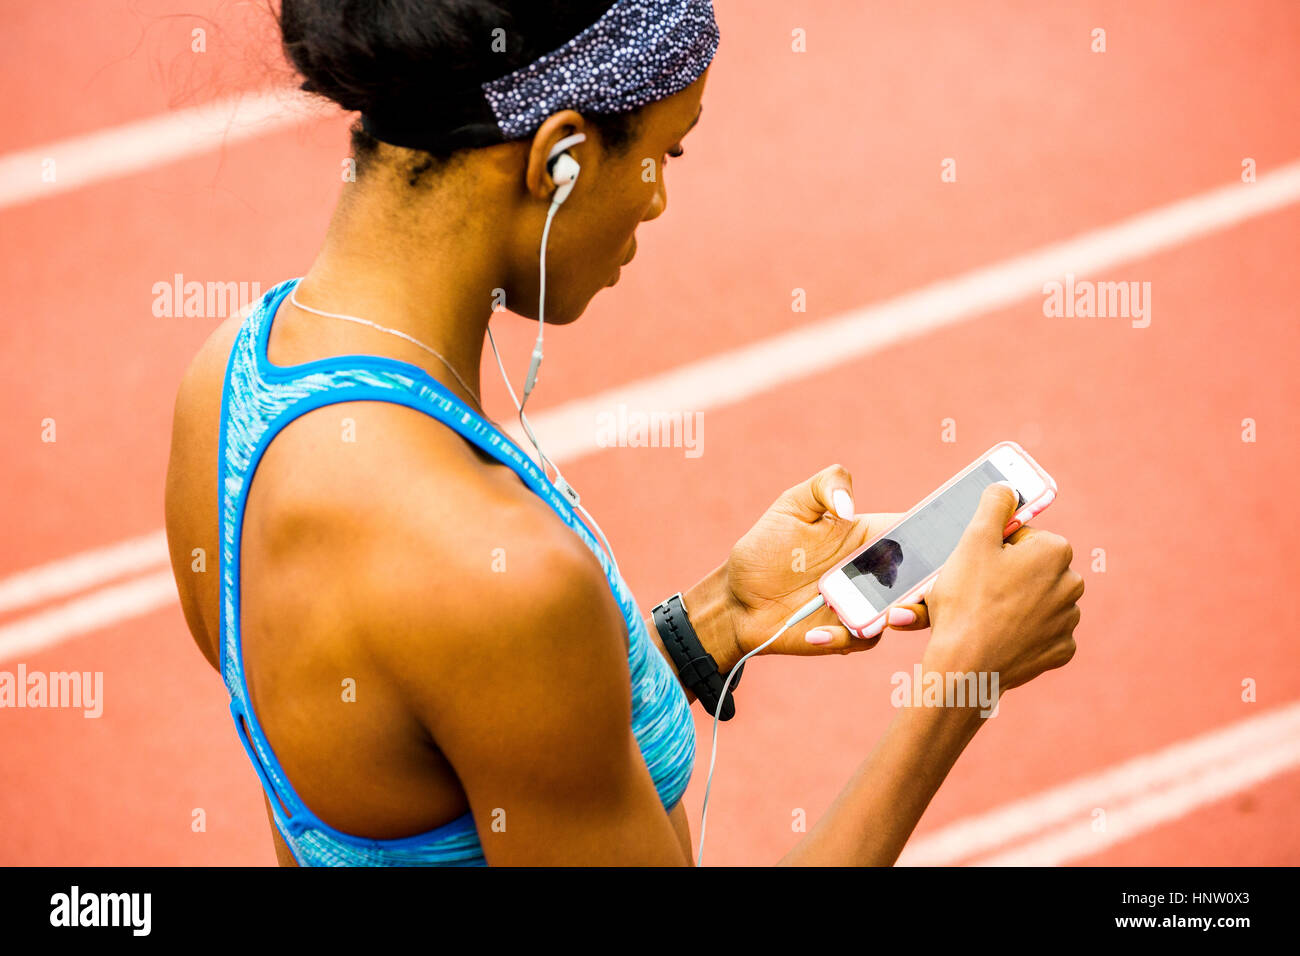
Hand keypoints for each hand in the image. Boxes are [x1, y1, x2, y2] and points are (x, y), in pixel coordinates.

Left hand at [714, 464, 931, 660]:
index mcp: (872, 538)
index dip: (939, 540)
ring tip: (880, 617)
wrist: (737, 596)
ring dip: (895, 615)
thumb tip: (850, 506)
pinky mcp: (845, 635)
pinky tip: (815, 631)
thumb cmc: (766, 547)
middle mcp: (875, 574)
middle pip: (921, 580)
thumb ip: (824, 486)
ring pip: (901, 615)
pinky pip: (861, 640)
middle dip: (929, 585)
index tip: (948, 544)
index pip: (917, 536)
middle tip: (920, 588)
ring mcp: (863, 606)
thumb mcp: (791, 506)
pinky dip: (843, 637)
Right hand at [922, 482, 1082, 702]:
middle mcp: (1072, 583)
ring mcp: (1068, 621)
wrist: (967, 665)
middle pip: (1032, 569)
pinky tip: (1000, 637)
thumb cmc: (967, 599)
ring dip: (1015, 604)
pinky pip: (1041, 634)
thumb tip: (1006, 486)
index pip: (1022, 537)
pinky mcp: (1062, 651)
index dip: (994, 549)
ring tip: (984, 616)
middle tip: (976, 590)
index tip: (976, 566)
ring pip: (1037, 601)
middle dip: (1008, 576)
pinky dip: (1022, 634)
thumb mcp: (972, 539)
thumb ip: (993, 504)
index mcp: (1056, 551)